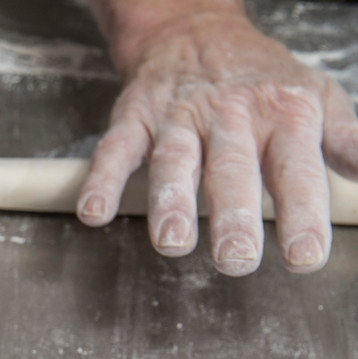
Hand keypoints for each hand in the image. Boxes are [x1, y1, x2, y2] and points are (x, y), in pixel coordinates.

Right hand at [78, 1, 357, 274]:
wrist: (194, 31)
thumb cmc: (261, 80)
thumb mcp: (319, 101)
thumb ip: (347, 145)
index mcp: (286, 114)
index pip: (295, 170)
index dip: (301, 214)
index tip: (303, 257)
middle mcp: (232, 115)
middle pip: (232, 169)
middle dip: (234, 215)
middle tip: (237, 257)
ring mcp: (179, 116)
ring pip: (175, 159)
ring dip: (170, 201)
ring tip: (172, 243)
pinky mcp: (134, 117)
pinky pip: (116, 149)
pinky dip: (103, 179)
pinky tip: (95, 211)